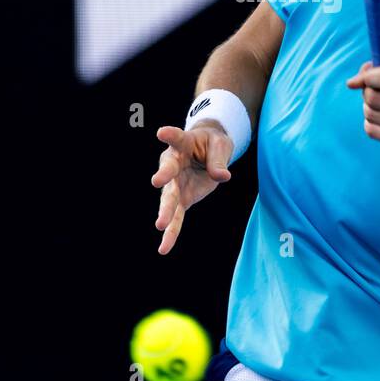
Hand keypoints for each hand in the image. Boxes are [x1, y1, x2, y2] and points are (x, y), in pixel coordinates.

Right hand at [150, 122, 233, 254]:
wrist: (208, 150)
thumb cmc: (212, 143)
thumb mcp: (220, 146)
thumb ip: (218, 161)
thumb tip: (222, 176)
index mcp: (182, 144)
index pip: (176, 138)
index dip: (169, 135)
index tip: (161, 132)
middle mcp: (173, 164)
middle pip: (168, 171)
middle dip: (164, 177)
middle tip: (156, 181)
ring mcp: (175, 184)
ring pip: (169, 199)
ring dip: (165, 212)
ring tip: (160, 224)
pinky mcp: (182, 199)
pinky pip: (176, 217)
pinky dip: (172, 232)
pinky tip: (164, 248)